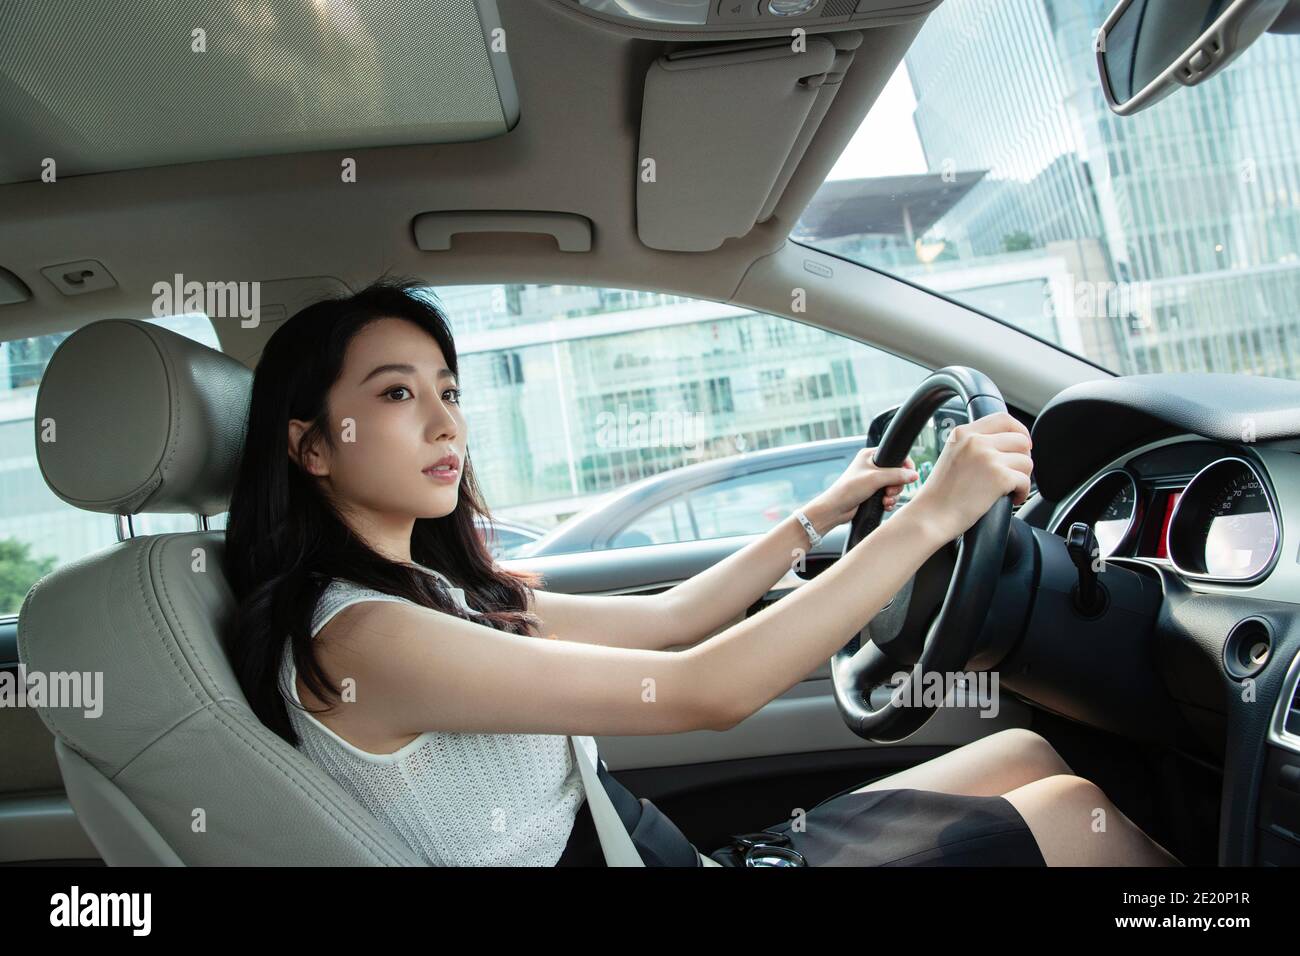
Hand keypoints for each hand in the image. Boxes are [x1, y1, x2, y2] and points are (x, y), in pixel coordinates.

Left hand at [806, 447, 918, 532]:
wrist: (836, 509)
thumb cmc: (848, 489)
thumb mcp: (875, 479)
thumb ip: (897, 475)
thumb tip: (914, 475)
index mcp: (871, 455)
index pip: (896, 455)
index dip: (905, 466)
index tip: (909, 476)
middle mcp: (872, 466)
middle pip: (898, 473)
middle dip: (897, 485)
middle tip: (889, 491)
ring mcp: (873, 480)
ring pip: (894, 486)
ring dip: (893, 495)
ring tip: (885, 500)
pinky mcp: (873, 492)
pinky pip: (889, 495)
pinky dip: (889, 501)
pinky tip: (884, 506)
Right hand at [906, 412, 1032, 542]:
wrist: (931, 516)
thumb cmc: (940, 494)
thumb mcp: (951, 456)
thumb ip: (973, 445)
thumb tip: (1005, 444)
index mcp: (963, 433)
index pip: (1003, 419)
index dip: (1019, 431)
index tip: (1022, 445)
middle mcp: (975, 441)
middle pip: (1020, 440)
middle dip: (1022, 458)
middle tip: (1015, 473)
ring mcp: (988, 458)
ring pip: (1026, 461)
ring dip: (1023, 477)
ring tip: (1010, 489)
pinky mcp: (999, 477)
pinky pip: (1025, 481)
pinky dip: (1022, 492)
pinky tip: (1011, 499)